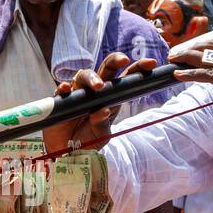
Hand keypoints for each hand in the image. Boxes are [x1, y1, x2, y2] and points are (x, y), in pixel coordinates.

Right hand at [41, 52, 159, 154]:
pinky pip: (62, 89)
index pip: (125, 78)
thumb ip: (102, 124)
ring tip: (98, 86)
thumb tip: (102, 111)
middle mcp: (95, 91)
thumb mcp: (100, 136)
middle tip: (123, 60)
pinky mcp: (62, 99)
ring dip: (92, 77)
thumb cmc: (88, 140)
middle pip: (106, 68)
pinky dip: (64, 87)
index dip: (137, 68)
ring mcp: (78, 93)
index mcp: (111, 97)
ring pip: (84, 75)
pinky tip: (66, 89)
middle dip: (115, 60)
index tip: (150, 63)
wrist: (67, 152)